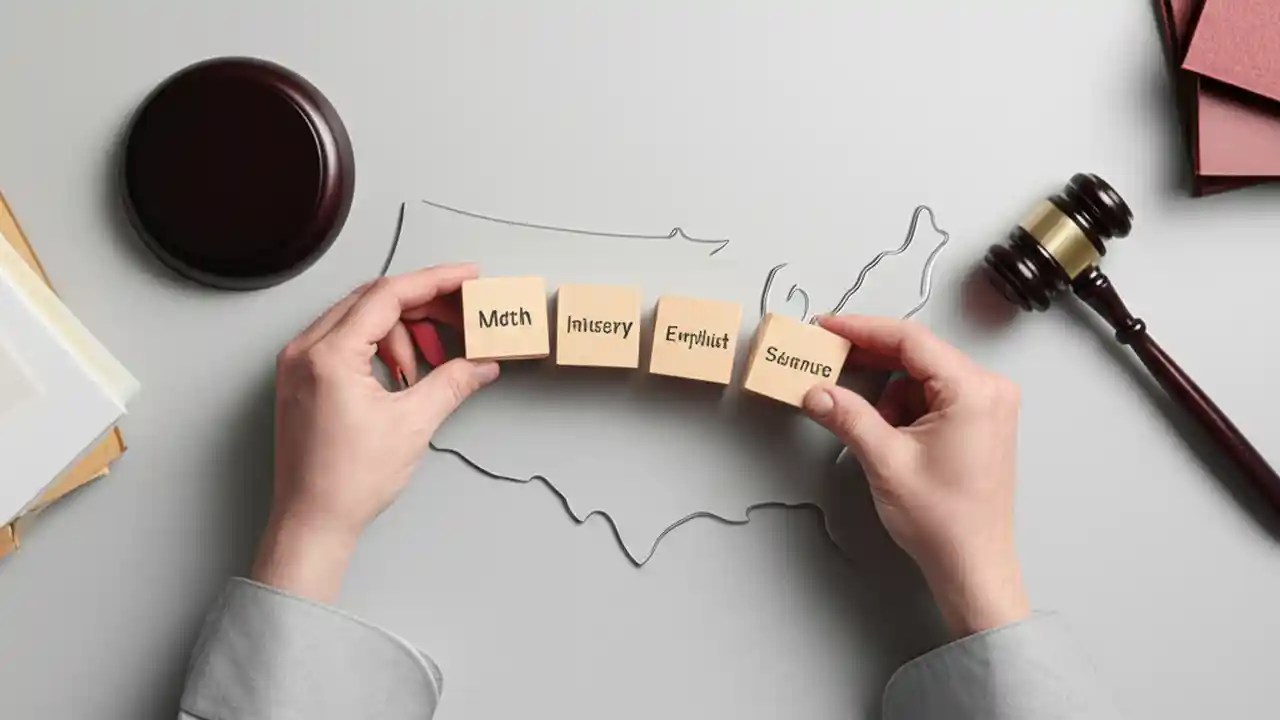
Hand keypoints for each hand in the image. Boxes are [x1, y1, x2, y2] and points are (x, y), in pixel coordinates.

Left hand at [252, 264, 498, 601]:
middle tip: (459, 317)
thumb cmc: (347, 482)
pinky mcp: (300, 380)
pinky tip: (400, 376)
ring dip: (399, 334)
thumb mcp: (413, 424)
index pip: (388, 295)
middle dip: (421, 307)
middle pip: (372, 301)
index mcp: (329, 355)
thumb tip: (482, 363)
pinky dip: (377, 348)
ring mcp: (297, 365)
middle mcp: (305, 351)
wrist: (311, 523)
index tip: (466, 277)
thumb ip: (452, 382)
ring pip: (358, 320)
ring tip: (424, 370)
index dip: (434, 282)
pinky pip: (343, 342)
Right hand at [802, 315, 1027, 637]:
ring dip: (887, 392)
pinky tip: (886, 433)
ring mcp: (986, 405)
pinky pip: (931, 396)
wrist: (972, 564)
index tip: (828, 328)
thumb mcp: (886, 461)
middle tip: (828, 359)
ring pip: (920, 376)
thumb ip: (848, 417)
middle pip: (917, 353)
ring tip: (868, 426)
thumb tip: (817, 391)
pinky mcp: (978, 422)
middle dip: (870, 359)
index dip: (862, 329)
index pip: (910, 340)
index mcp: (973, 391)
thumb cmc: (945, 520)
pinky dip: (903, 407)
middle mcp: (987, 390)